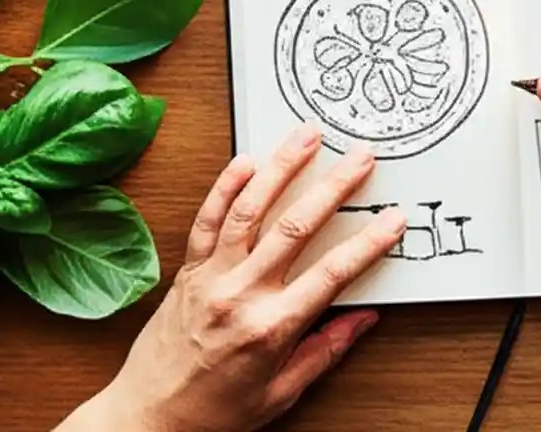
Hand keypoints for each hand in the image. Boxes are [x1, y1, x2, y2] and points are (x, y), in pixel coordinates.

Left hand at [58, 124, 405, 431]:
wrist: (148, 418)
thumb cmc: (213, 413)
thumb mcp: (282, 393)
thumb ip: (325, 350)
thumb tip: (363, 319)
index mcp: (271, 327)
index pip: (333, 273)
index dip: (369, 242)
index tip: (392, 219)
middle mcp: (240, 293)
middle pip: (296, 227)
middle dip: (334, 188)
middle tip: (360, 159)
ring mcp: (211, 277)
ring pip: (250, 210)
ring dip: (280, 168)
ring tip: (304, 137)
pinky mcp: (188, 270)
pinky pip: (207, 219)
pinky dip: (225, 186)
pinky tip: (246, 161)